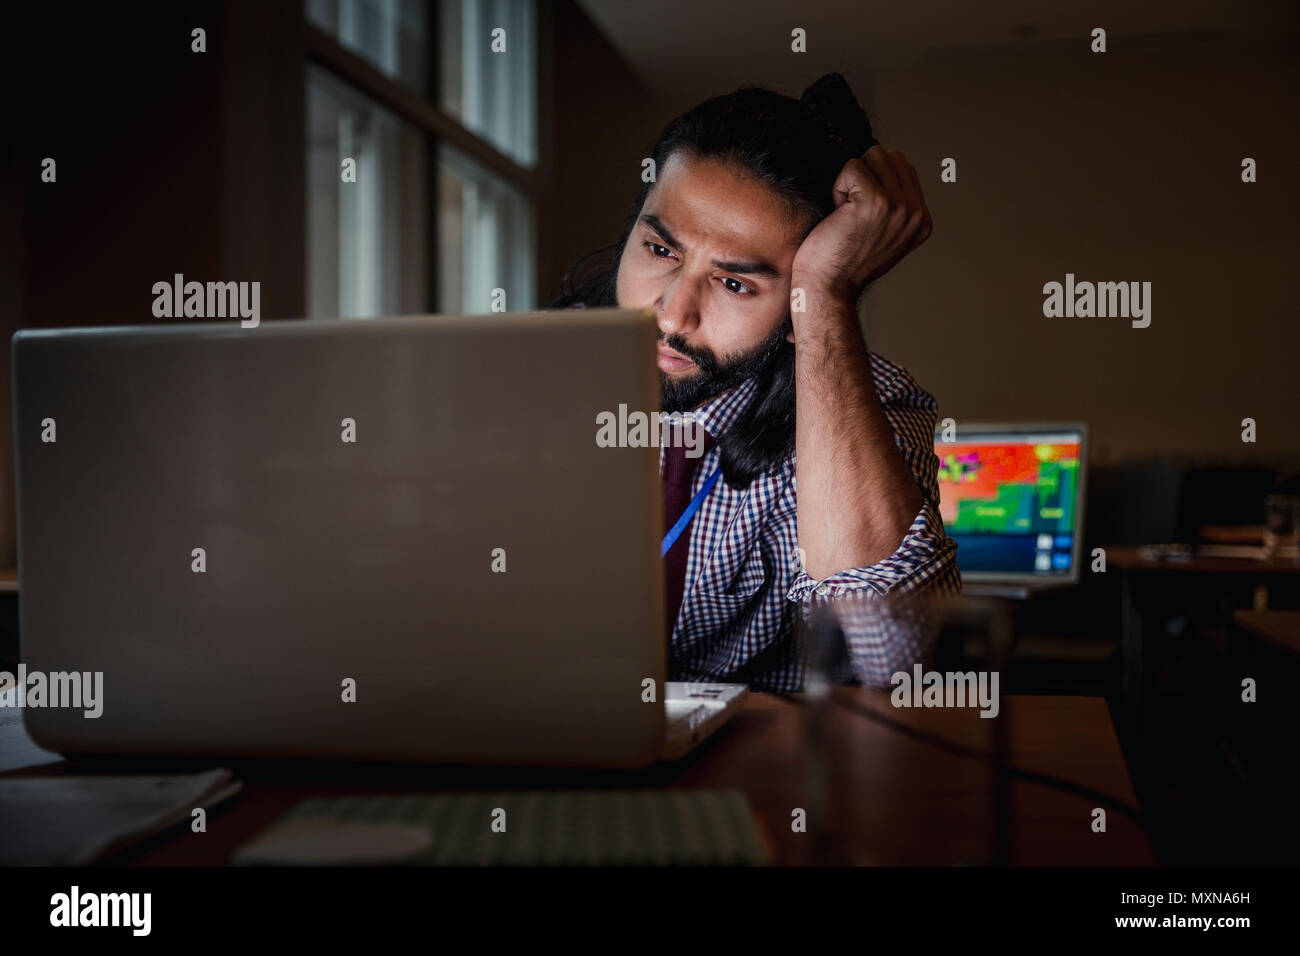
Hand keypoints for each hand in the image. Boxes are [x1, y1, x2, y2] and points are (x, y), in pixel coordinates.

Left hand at [790, 146, 931, 307]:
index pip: (904, 169)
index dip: (875, 183)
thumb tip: (886, 164)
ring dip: (852, 181)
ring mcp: (899, 206)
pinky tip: (838, 214)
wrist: (828, 288)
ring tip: (846, 213)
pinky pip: (853, 167)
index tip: (864, 218)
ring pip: (874, 156)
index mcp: (922, 221)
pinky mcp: (876, 201)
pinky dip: (838, 186)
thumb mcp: (883, 235)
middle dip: (866, 176)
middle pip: (892, 157)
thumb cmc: (843, 263)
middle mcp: (916, 213)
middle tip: (853, 213)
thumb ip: (895, 206)